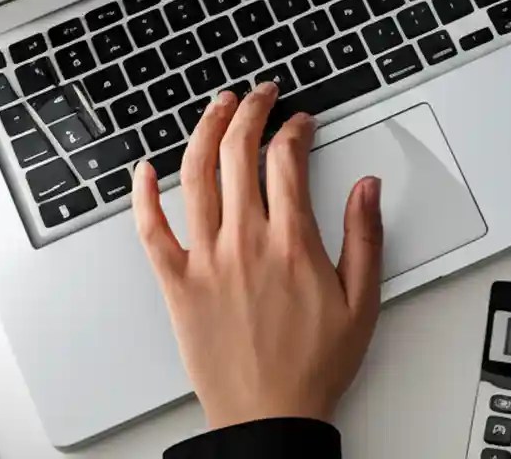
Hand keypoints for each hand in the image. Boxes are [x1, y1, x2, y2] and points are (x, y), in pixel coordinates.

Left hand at [132, 84, 383, 428]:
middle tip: (260, 95)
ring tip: (218, 106)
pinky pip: (150, 229)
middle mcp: (244, 242)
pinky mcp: (176, 283)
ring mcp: (205, 259)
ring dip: (206, 131)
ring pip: (196, 176)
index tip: (301, 122)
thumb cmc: (314, 363)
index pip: (287, 161)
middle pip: (239, 153)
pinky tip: (145, 169)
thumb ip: (366, 236)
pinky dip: (143, 195)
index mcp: (292, 243)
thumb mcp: (363, 300)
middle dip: (251, 111)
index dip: (294, 129)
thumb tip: (368, 186)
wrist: (268, 416)